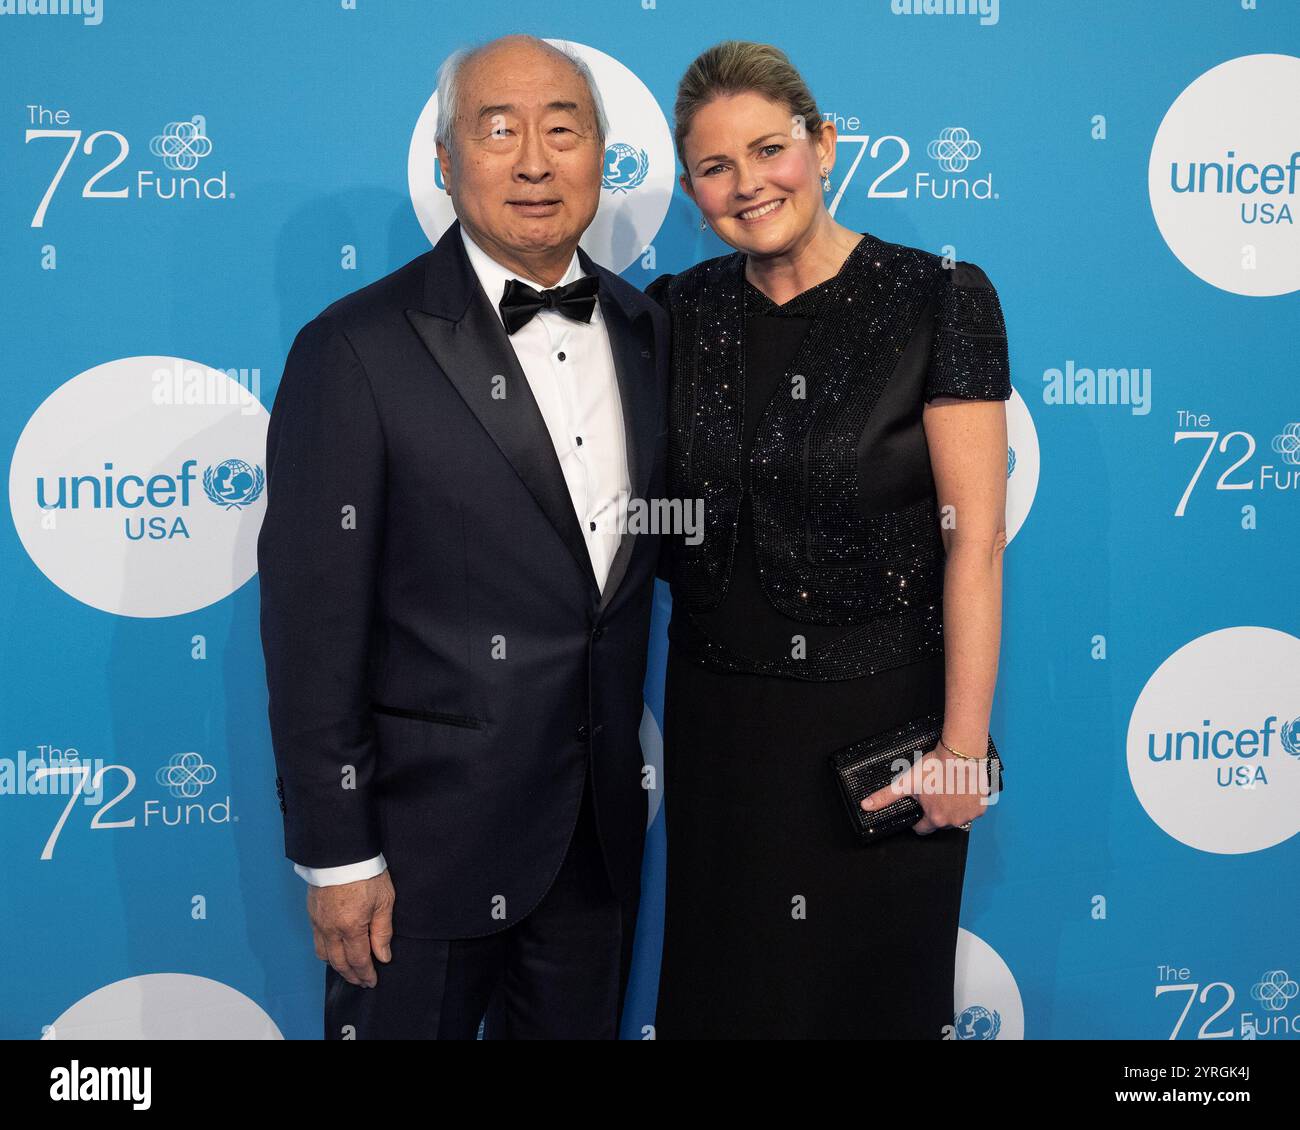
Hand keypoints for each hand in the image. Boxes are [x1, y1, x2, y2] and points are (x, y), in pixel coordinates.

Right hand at [307, 870, 395, 987]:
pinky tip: (334, 951)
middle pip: (339, 962)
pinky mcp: (312, 914)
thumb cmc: (366, 873)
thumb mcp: (384, 901)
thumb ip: (382, 932)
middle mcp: (331, 929)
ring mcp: (319, 922)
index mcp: (351, 928)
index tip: (372, 981)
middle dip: (352, 975)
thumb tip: (382, 956)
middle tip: (362, 981)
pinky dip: (326, 952)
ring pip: (324, 954)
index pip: (358, 960)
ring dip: (337, 966)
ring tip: (349, 970)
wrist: (341, 852)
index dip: (366, 974)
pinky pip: (317, 941)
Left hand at [860, 743, 992, 834]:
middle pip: (940, 822)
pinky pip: (972, 810)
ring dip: (953, 808)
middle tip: (934, 792)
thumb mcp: (906, 782)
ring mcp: (970, 815)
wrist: (960, 754)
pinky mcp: (982, 807)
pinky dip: (967, 803)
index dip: (918, 818)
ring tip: (948, 790)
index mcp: (935, 819)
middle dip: (936, 811)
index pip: (922, 829)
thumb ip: (886, 796)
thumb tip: (866, 806)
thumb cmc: (934, 768)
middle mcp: (954, 822)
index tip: (919, 806)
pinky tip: (961, 790)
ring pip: (957, 817)